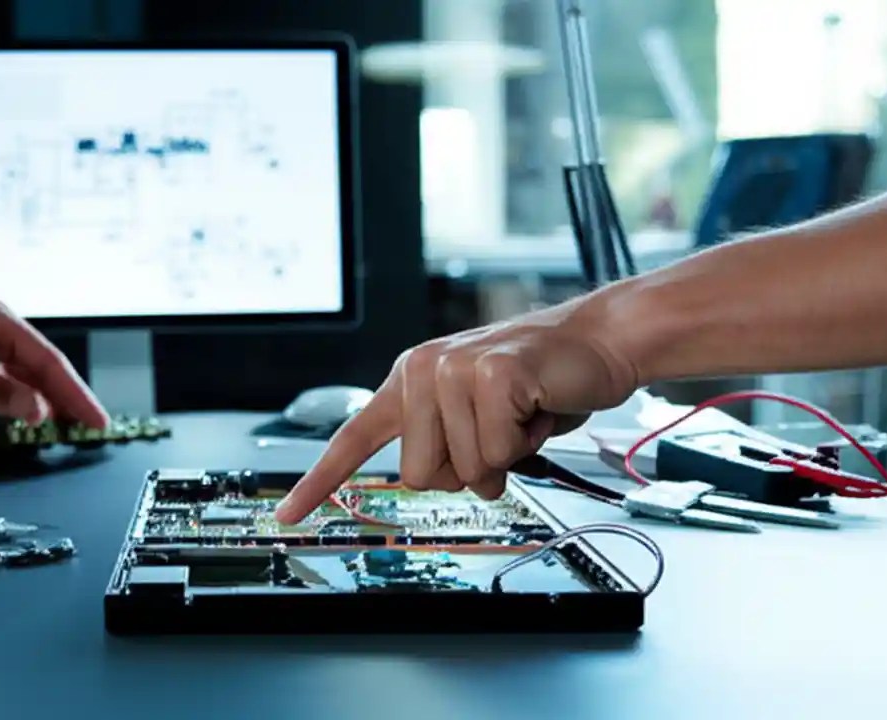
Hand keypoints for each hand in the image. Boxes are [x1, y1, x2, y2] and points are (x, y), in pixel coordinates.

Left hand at [0, 301, 107, 426]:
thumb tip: (36, 410)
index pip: (48, 362)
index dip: (75, 392)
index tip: (94, 417)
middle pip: (47, 367)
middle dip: (72, 397)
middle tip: (96, 426)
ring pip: (33, 375)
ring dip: (52, 400)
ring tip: (75, 425)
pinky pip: (14, 380)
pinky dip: (27, 399)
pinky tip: (37, 416)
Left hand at [273, 301, 639, 522]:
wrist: (598, 341)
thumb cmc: (539, 382)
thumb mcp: (476, 414)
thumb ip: (445, 444)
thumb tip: (436, 482)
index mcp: (409, 380)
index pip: (354, 440)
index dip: (319, 482)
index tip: (288, 514)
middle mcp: (421, 371)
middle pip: (422, 476)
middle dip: (470, 469)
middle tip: (500, 430)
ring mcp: (451, 369)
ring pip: (466, 468)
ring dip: (505, 455)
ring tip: (522, 413)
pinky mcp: (489, 375)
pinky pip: (499, 452)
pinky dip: (528, 441)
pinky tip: (536, 404)